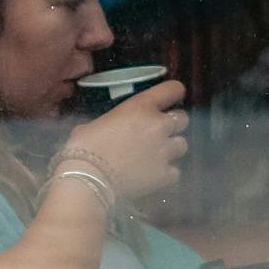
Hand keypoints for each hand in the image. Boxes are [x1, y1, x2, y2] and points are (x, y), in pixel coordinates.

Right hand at [61, 77, 188, 207]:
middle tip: (159, 132)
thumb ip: (112, 122)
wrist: (89, 178)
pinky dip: (167, 174)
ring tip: (158, 156)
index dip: (174, 93)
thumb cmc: (85, 146)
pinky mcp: (164, 174)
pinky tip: (154, 176)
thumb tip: (105, 130)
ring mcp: (164, 151)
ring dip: (172, 149)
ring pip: (182, 145)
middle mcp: (158, 125)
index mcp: (141, 106)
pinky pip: (175, 172)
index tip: (171, 99)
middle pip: (183, 119)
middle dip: (173, 125)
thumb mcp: (95, 123)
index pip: (173, 89)